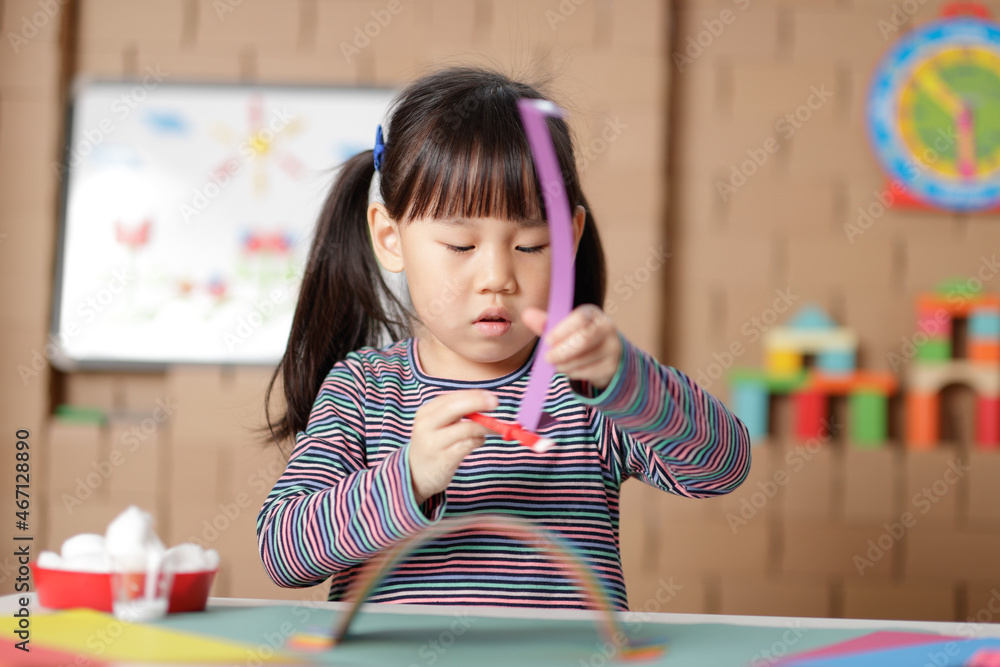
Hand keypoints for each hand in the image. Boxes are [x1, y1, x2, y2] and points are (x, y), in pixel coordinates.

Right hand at [408, 390, 497, 504]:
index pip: (451, 398)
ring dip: (484, 427)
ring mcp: (433, 443)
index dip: (473, 395)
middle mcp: (426, 425)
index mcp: (426, 413)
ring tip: (493, 428)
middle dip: (477, 402)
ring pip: (465, 428)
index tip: (490, 396)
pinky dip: (478, 440)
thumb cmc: (433, 444)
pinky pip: (468, 445)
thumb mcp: (437, 424)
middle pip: (454, 407)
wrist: (415, 474)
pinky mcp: (443, 459)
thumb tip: (486, 402)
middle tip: (495, 402)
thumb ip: (456, 413)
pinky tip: (479, 441)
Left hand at [521, 304, 622, 390]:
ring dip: (565, 364)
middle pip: (585, 339)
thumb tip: (526, 315)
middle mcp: (607, 327)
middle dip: (563, 351)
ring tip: (557, 364)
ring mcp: (612, 347)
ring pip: (585, 358)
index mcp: (592, 314)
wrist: (605, 353)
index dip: (562, 330)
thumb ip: (545, 323)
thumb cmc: (578, 337)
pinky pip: (589, 372)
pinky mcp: (612, 366)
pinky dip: (574, 372)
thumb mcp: (563, 329)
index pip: (580, 318)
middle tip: (547, 358)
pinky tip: (569, 369)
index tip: (548, 340)